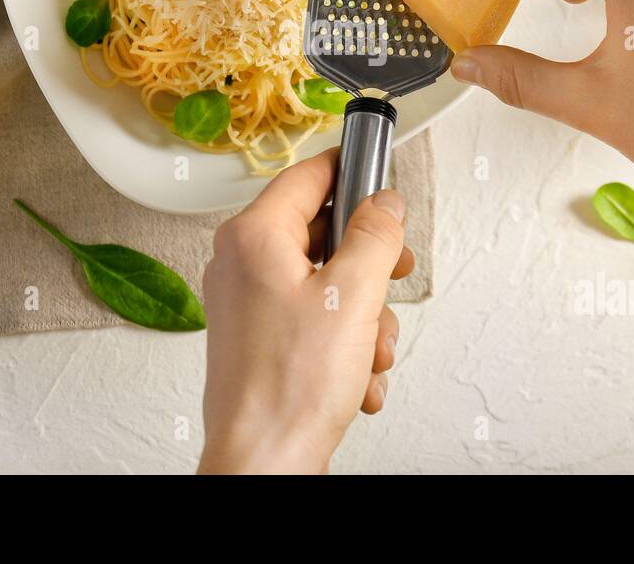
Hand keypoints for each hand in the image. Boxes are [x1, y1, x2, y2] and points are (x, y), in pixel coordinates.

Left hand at [198, 148, 413, 473]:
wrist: (263, 462)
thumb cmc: (289, 387)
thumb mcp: (353, 294)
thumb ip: (375, 235)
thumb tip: (385, 202)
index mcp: (253, 236)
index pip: (309, 174)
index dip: (353, 172)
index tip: (382, 176)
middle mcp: (242, 263)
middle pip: (323, 233)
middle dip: (369, 267)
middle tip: (391, 279)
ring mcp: (249, 303)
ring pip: (328, 283)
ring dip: (363, 318)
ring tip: (368, 352)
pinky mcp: (260, 339)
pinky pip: (315, 321)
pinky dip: (344, 346)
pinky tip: (355, 379)